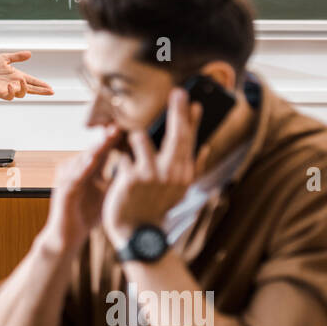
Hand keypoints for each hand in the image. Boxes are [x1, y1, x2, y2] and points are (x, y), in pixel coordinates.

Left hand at [0, 51, 53, 100]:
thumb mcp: (5, 58)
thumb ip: (17, 57)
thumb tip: (30, 54)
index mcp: (17, 76)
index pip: (32, 81)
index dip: (41, 84)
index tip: (50, 87)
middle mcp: (15, 83)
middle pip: (31, 89)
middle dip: (41, 91)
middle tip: (50, 91)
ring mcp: (8, 89)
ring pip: (22, 93)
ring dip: (24, 88)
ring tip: (22, 80)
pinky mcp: (1, 93)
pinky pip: (9, 96)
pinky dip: (12, 92)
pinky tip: (11, 85)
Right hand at [42, 124, 126, 251]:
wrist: (67, 237)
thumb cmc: (86, 214)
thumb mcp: (108, 192)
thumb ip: (120, 177)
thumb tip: (144, 166)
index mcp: (88, 168)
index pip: (104, 148)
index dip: (117, 136)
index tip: (132, 123)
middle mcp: (76, 168)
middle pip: (94, 148)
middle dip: (107, 136)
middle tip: (120, 121)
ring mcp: (68, 178)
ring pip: (84, 157)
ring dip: (97, 146)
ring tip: (109, 134)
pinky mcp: (63, 190)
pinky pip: (74, 175)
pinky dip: (83, 166)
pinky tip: (93, 159)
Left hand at [101, 87, 208, 253]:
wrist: (137, 232)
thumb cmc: (155, 207)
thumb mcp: (179, 190)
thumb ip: (192, 166)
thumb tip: (207, 145)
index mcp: (185, 174)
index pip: (190, 141)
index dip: (192, 120)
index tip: (194, 102)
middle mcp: (173, 173)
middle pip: (178, 135)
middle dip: (178, 112)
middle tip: (179, 93)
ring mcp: (153, 175)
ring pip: (142, 138)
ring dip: (136, 137)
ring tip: (133, 143)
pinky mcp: (132, 177)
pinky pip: (124, 152)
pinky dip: (121, 152)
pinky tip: (119, 159)